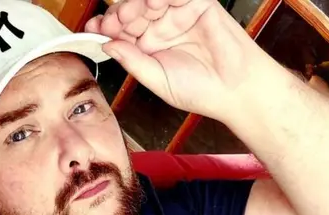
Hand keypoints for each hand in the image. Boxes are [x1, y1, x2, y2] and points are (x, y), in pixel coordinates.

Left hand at [85, 0, 251, 121]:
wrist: (234, 90)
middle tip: (112, 23)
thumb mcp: (157, 79)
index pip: (124, 31)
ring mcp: (179, 13)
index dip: (107, 27)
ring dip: (135, 4)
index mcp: (151, 47)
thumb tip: (107, 45)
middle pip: (132, 11)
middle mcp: (163, 27)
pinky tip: (152, 4)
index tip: (93, 29)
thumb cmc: (201, 91)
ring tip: (128, 16)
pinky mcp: (198, 3)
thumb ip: (132, 61)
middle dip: (118, 15)